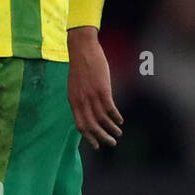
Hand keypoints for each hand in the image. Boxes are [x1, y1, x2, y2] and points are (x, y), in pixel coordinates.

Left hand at [67, 27, 122, 148]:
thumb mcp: (74, 86)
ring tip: (118, 134)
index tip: (96, 145)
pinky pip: (110, 109)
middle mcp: (81, 101)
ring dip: (111, 129)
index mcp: (73, 101)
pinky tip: (120, 121)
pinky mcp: (102, 90)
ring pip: (102, 119)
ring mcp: (92, 96)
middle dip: (102, 138)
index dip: (89, 137)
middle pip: (92, 126)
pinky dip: (116, 117)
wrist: (82, 49)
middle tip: (111, 144)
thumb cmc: (79, 67)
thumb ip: (79, 99)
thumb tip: (86, 111)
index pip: (80, 125)